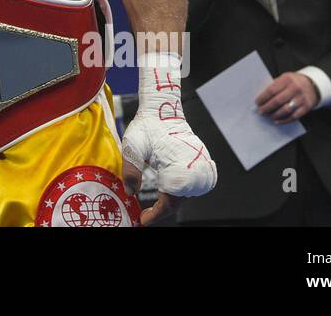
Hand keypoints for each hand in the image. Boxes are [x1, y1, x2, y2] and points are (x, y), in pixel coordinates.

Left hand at [122, 53, 217, 224]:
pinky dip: (179, 191)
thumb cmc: (147, 126)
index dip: (156, 215)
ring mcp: (199, 166)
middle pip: (179, 202)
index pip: (169, 203)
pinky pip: (192, 184)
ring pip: (186, 194)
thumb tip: (130, 193)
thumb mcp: (133, 146)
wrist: (162, 109)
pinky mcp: (200, 162)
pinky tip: (166, 189)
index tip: (143, 221)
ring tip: (154, 204)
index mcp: (177, 168)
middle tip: (146, 214)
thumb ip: (131, 170)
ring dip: (171, 200)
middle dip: (163, 210)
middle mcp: (193, 170)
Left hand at [256, 71, 319, 123]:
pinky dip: (285, 120)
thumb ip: (275, 86)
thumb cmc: (294, 82)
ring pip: (286, 109)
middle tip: (260, 112)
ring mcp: (302, 98)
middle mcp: (295, 88)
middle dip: (267, 108)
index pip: (272, 90)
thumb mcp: (285, 78)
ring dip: (275, 114)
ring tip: (269, 116)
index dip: (263, 98)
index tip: (257, 103)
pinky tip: (277, 121)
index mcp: (287, 79)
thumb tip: (262, 98)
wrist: (313, 84)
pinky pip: (294, 116)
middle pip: (278, 100)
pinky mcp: (307, 107)